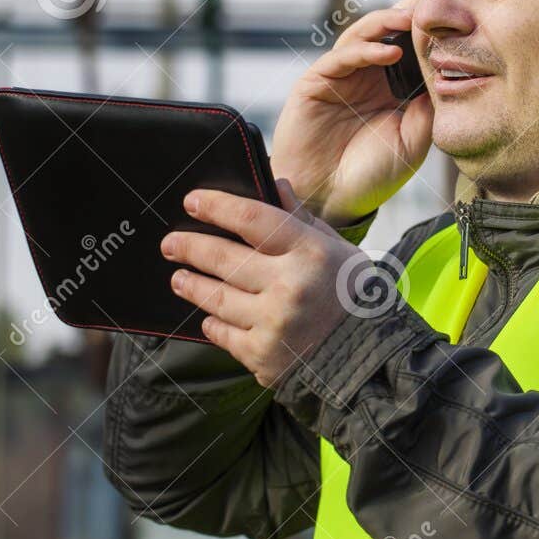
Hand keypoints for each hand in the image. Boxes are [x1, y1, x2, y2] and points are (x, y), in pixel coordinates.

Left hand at [161, 180, 386, 386]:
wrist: (368, 354)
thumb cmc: (351, 295)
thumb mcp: (337, 250)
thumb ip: (302, 219)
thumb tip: (277, 183)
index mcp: (310, 252)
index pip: (251, 219)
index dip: (216, 207)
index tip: (192, 201)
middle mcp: (290, 285)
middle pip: (224, 258)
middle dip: (190, 247)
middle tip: (171, 243)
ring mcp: (274, 322)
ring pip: (217, 298)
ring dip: (193, 285)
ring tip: (180, 278)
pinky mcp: (262, 354)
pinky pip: (223, 333)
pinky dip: (213, 322)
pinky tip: (209, 315)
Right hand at [269, 0, 432, 228]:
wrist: (329, 202)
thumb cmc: (373, 175)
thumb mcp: (414, 140)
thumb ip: (428, 106)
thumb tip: (449, 71)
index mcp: (392, 87)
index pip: (411, 48)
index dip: (428, 31)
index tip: (457, 15)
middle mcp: (366, 76)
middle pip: (387, 32)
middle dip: (409, 15)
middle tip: (434, 0)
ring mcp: (340, 76)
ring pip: (363, 35)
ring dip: (387, 24)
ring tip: (411, 19)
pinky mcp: (316, 82)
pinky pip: (341, 57)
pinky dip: (365, 51)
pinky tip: (389, 53)